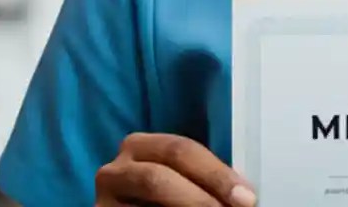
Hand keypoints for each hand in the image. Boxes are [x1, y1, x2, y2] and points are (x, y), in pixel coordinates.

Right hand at [95, 133, 256, 206]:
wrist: (138, 206)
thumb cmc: (166, 195)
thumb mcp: (181, 180)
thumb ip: (203, 179)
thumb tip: (242, 193)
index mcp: (139, 147)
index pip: (180, 150)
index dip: (216, 173)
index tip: (246, 197)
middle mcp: (114, 170)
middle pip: (158, 178)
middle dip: (201, 198)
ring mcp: (101, 200)